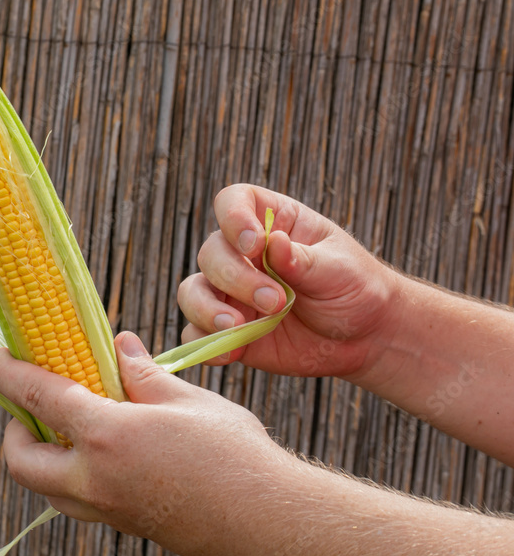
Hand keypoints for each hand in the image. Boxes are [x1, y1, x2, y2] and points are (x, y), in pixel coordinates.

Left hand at [0, 334, 296, 555]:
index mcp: (106, 436)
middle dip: (13, 431)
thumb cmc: (234, 456)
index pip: (38, 397)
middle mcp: (95, 480)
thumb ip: (142, 373)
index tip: (0, 357)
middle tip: (29, 405)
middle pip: (20, 461)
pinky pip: (77, 503)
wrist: (267, 521)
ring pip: (46, 489)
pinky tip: (101, 453)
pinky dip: (70, 477)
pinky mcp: (125, 524)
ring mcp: (108, 509)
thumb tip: (118, 346)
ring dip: (41, 458)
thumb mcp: (186, 399)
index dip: (10, 373)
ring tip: (65, 428)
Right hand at [177, 184, 397, 379]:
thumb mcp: (339, 269)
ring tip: (235, 328)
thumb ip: (304, 259)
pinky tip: (230, 353)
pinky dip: (205, 344)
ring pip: (192, 292)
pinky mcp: (227, 330)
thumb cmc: (355, 288)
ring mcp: (230, 293)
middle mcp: (242, 254)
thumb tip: (274, 243)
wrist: (364, 337)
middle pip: (210, 252)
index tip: (254, 245)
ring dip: (207, 309)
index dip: (233, 218)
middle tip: (276, 302)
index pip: (233, 202)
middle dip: (235, 277)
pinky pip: (196, 335)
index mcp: (271, 223)